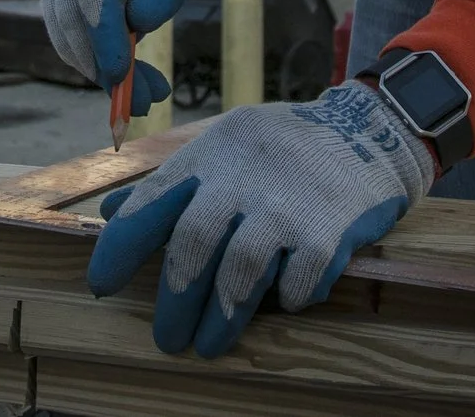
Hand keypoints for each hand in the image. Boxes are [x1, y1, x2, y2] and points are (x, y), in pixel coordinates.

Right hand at [39, 0, 197, 112]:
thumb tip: (138, 22)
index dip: (101, 30)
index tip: (121, 73)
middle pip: (72, 14)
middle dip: (104, 63)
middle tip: (140, 102)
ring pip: (64, 33)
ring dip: (98, 70)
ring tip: (139, 96)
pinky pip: (64, 37)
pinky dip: (90, 62)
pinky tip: (120, 75)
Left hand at [87, 81, 435, 355]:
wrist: (372, 130)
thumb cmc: (286, 148)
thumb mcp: (227, 146)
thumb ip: (174, 182)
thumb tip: (112, 212)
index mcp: (214, 152)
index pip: (154, 200)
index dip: (121, 247)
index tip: (102, 285)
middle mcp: (245, 173)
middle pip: (193, 244)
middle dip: (174, 299)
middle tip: (168, 337)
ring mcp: (289, 202)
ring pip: (240, 271)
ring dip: (221, 317)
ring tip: (210, 344)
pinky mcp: (331, 228)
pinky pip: (297, 281)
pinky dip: (286, 299)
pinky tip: (282, 304)